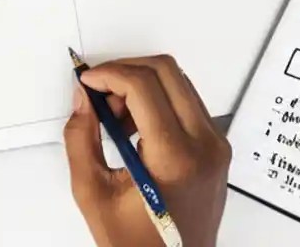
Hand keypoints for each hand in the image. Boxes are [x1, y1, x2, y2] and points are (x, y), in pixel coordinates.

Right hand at [63, 56, 231, 246]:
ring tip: (116, 117)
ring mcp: (217, 145)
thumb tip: (83, 99)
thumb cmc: (139, 246)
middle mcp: (205, 146)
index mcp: (176, 158)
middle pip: (166, 71)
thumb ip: (81, 139)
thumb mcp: (94, 194)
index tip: (89, 81)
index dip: (110, 74)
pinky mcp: (218, 147)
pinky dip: (159, 101)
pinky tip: (136, 127)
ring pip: (179, 82)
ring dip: (142, 86)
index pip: (144, 86)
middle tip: (100, 92)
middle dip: (126, 71)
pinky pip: (188, 103)